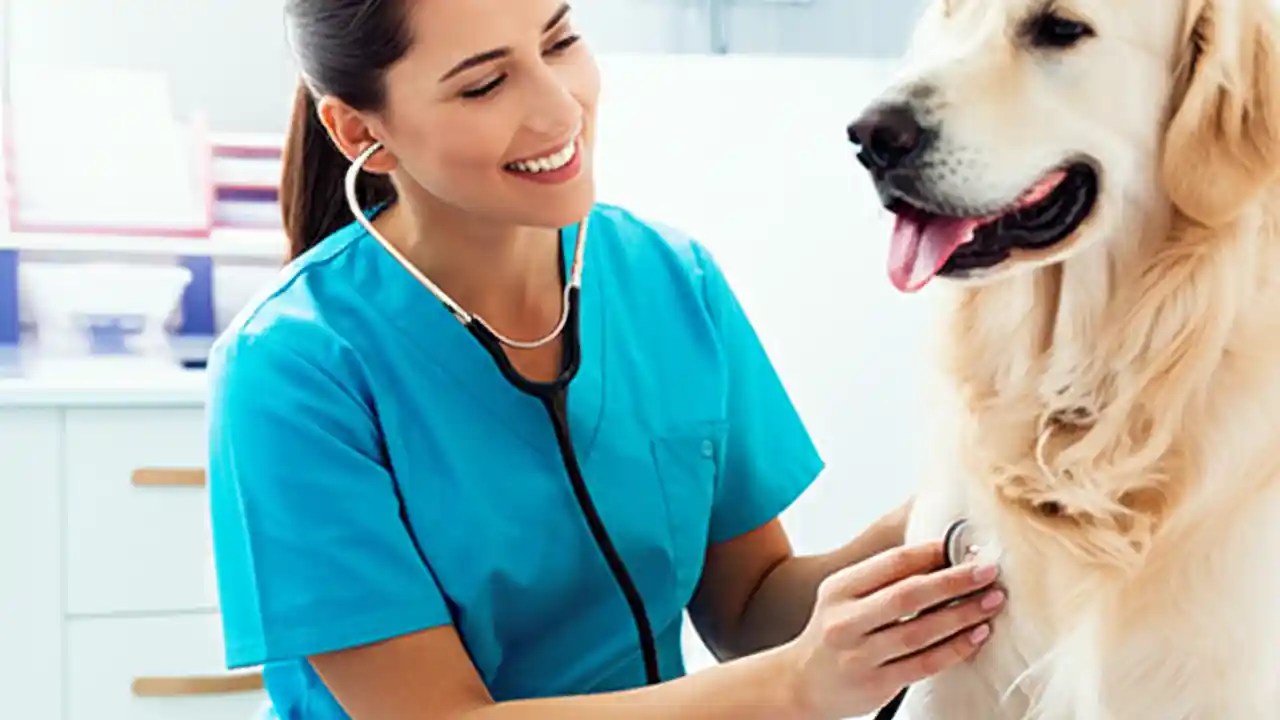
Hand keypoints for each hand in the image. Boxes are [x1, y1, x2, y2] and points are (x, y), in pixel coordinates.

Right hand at [781, 541, 1002, 719]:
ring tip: (990, 601)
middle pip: (908, 596)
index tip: (963, 547)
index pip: (890, 564)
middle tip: (987, 571)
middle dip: (954, 581)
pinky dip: (955, 648)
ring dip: (962, 615)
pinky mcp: (876, 685)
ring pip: (921, 632)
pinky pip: (924, 664)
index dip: (930, 553)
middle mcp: (845, 621)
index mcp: (838, 590)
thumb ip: (882, 580)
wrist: (802, 683)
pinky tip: (975, 635)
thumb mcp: (843, 597)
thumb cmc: (833, 634)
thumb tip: (940, 558)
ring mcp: (860, 656)